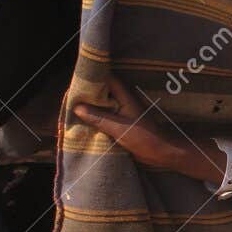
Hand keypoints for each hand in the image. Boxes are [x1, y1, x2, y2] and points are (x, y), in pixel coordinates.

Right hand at [72, 77, 188, 169]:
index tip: (75, 83)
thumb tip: (77, 107)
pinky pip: (105, 116)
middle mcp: (123, 101)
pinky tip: (84, 122)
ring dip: (91, 107)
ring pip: (103, 104)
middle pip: (102, 91)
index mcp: (124, 96)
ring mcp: (122, 111)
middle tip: (70, 98)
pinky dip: (96, 117)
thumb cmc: (144, 138)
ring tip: (73, 108)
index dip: (91, 79)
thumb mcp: (118, 128)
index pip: (106, 79)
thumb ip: (98, 117)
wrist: (162, 152)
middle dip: (88, 94)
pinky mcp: (122, 122)